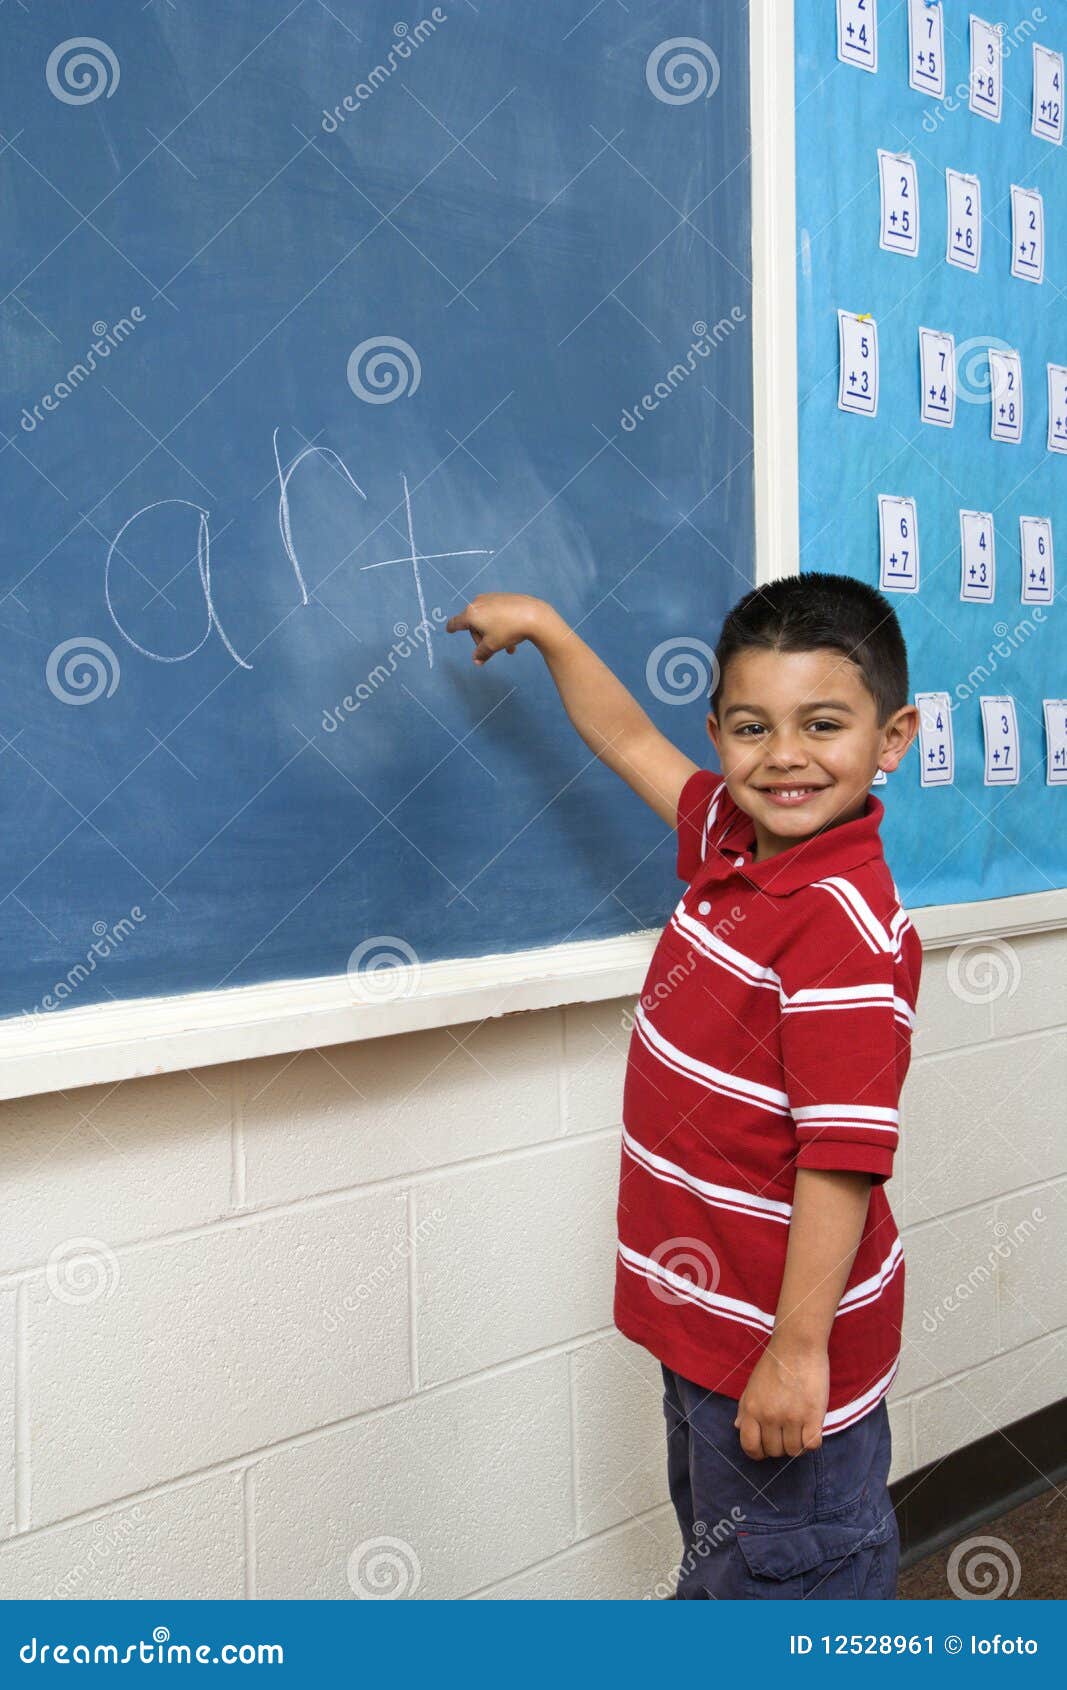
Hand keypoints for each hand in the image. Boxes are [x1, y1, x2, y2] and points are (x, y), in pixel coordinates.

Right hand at [445, 593, 553, 664]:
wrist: (533, 615)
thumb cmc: (508, 630)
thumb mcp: (492, 645)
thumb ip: (481, 653)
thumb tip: (476, 661)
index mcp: (471, 614)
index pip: (456, 622)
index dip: (452, 627)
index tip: (449, 629)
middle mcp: (479, 603)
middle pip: (474, 624)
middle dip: (482, 639)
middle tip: (493, 650)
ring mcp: (492, 598)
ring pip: (488, 620)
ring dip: (494, 634)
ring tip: (509, 647)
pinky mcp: (504, 597)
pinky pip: (497, 613)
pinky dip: (501, 624)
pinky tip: (514, 635)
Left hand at [733, 1341, 828, 1459]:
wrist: (797, 1345)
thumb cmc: (775, 1363)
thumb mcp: (753, 1384)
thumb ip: (744, 1408)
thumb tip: (738, 1427)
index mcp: (751, 1408)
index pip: (749, 1446)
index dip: (758, 1452)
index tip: (766, 1448)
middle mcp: (768, 1416)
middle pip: (774, 1451)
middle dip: (780, 1445)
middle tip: (786, 1432)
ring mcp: (791, 1417)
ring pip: (793, 1451)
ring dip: (797, 1444)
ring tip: (800, 1429)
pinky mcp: (812, 1415)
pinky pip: (811, 1445)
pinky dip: (812, 1441)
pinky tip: (811, 1428)